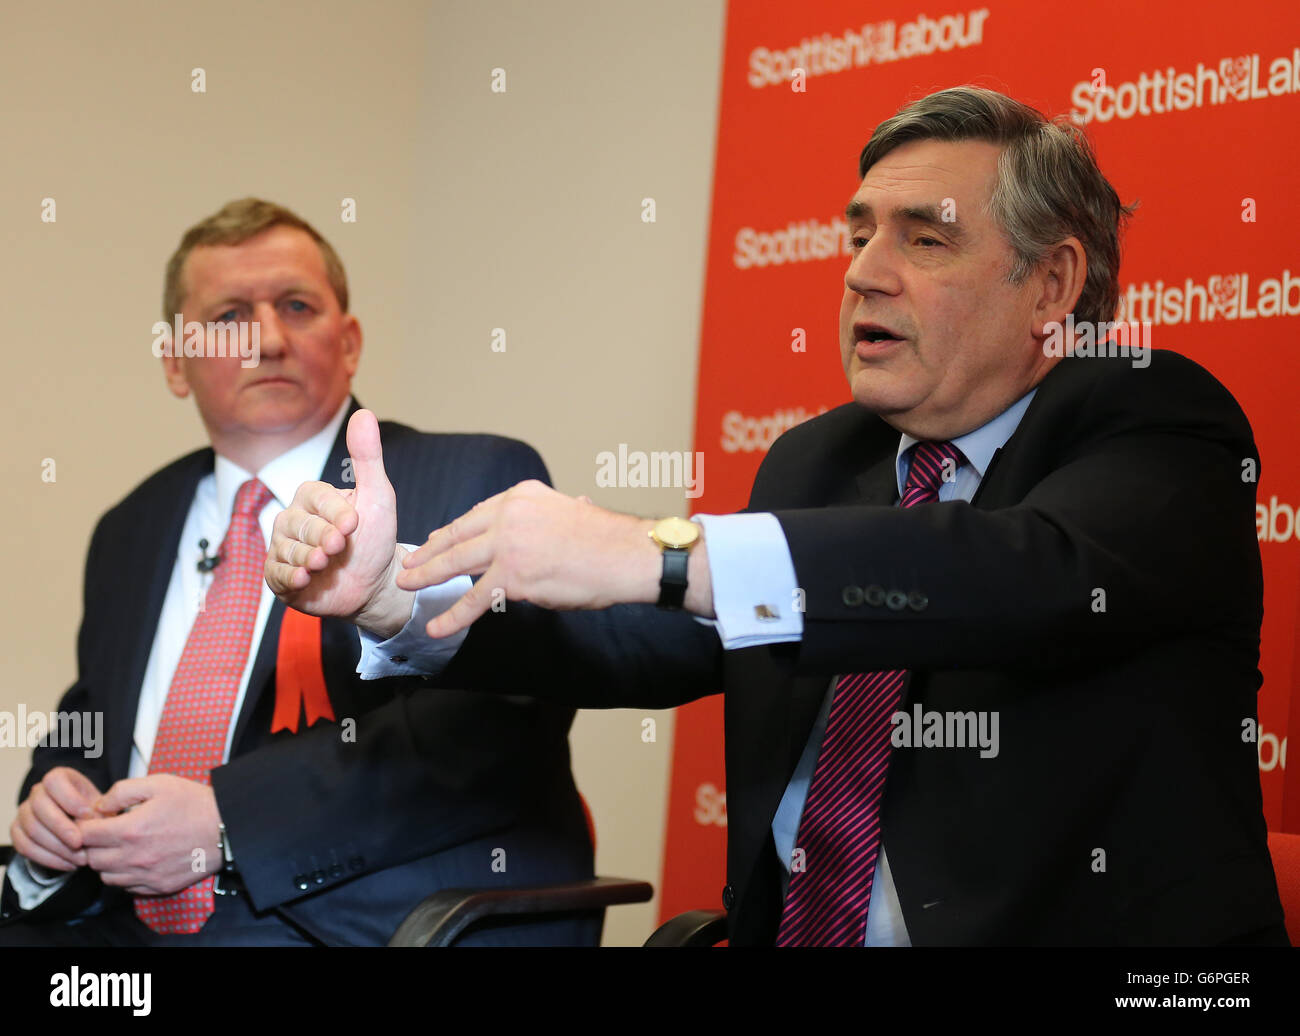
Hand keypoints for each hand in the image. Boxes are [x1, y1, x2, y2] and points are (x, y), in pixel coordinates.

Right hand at [9, 767, 99, 871]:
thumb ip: (99, 809)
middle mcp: (37, 792)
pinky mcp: (18, 832)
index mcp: (58, 778)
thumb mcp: (101, 806)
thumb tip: (97, 819)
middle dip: (62, 828)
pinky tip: (68, 864)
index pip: (54, 781)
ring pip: (33, 829)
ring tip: (80, 858)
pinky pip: (26, 847)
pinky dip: (48, 859)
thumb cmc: (93, 812)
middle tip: (80, 843)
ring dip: (57, 848)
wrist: (82, 827)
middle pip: (40, 807)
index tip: (88, 815)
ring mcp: (25, 812)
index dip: (70, 798)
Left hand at [77, 775, 219, 894]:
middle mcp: (134, 857)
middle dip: (94, 845)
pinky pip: (127, 887)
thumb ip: (123, 791)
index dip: (85, 826)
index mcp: (130, 830)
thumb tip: (101, 805)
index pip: (85, 835)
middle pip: (92, 859)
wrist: (227, 828)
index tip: (95, 820)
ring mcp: (146, 875)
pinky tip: (138, 860)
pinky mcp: (158, 886)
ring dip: (108, 862)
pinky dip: (125, 875)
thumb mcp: (159, 783)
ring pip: (106, 876)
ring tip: (122, 847)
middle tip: (107, 832)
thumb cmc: (195, 803)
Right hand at [265, 408, 411, 637]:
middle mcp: (293, 519)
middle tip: (339, 548)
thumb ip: (368, 458)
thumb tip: (363, 414)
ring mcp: (284, 549)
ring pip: (286, 550)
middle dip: (323, 538)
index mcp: (313, 497)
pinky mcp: (280, 577)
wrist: (374, 583)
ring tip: (324, 565)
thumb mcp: (378, 496)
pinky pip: (275, 574)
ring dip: (308, 559)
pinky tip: (304, 580)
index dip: (335, 512)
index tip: (355, 524)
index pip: (315, 497)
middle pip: (299, 525)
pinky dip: (289, 577)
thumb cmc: (375, 537)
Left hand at [397, 480, 665, 637]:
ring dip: (427, 576)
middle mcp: (508, 515)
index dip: (453, 531)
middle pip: (458, 535)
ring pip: (456, 563)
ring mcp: (507, 545)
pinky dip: (452, 616)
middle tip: (410, 562)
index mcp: (521, 496)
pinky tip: (435, 627)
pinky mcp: (512, 577)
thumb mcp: (574, 510)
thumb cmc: (607, 539)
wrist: (625, 556)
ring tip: (406, 586)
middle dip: (430, 551)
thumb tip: (573, 504)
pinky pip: (474, 599)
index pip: (476, 515)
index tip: (436, 539)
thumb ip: (557, 513)